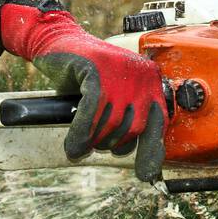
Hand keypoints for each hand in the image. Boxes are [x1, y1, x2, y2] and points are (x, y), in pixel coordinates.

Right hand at [0, 2, 167, 182]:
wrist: (58, 44)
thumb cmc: (85, 76)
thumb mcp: (113, 96)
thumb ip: (126, 118)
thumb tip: (138, 160)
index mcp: (150, 81)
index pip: (159, 121)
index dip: (151, 150)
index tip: (145, 174)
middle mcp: (141, 74)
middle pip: (134, 126)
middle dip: (114, 144)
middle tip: (97, 145)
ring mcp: (119, 69)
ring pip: (112, 121)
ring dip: (95, 141)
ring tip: (82, 145)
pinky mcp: (97, 67)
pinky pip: (92, 110)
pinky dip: (82, 132)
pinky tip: (74, 146)